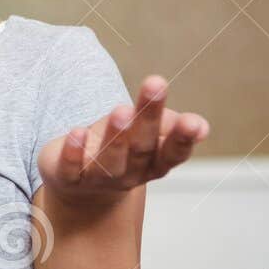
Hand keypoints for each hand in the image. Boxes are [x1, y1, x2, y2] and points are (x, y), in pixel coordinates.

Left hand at [36, 75, 208, 204]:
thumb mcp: (146, 133)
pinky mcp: (68, 179)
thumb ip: (170, 125)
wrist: (79, 184)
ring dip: (116, 136)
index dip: (183, 138)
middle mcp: (131, 174)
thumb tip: (200, 126)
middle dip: (148, 119)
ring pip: (109, 160)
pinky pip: (71, 168)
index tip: (193, 122)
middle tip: (155, 85)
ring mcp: (99, 179)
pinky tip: (76, 132)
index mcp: (155, 163)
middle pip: (142, 147)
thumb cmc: (120, 146)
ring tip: (122, 110)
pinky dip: (74, 152)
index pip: (173, 152)